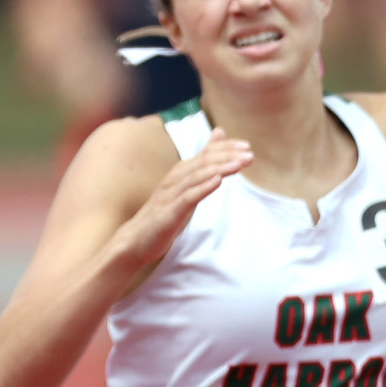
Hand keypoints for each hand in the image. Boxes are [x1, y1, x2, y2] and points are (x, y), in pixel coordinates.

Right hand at [116, 134, 252, 272]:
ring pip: (196, 176)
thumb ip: (198, 174)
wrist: (136, 240)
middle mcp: (174, 180)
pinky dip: (203, 188)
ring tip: (240, 164)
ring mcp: (170, 195)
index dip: (225, 148)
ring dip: (220, 168)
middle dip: (227, 156)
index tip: (246, 146)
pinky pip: (188, 197)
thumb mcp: (185, 191)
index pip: (204, 155)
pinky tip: (218, 182)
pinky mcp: (169, 212)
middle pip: (202, 162)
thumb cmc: (164, 214)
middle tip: (249, 153)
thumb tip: (205, 161)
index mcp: (179, 175)